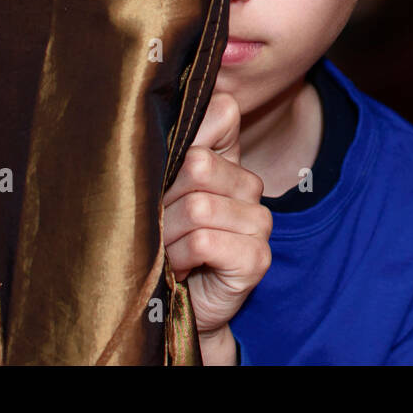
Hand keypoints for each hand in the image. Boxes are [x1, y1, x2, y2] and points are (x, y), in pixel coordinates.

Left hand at [163, 92, 272, 362]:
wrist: (171, 306)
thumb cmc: (157, 241)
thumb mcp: (155, 187)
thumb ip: (165, 146)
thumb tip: (157, 106)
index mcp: (227, 156)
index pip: (221, 111)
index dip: (182, 137)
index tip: (159, 167)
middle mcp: (249, 183)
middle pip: (197, 163)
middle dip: (163, 199)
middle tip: (154, 225)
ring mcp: (258, 221)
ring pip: (198, 206)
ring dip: (166, 235)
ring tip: (164, 251)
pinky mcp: (257, 258)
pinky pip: (205, 240)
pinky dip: (181, 256)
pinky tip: (180, 267)